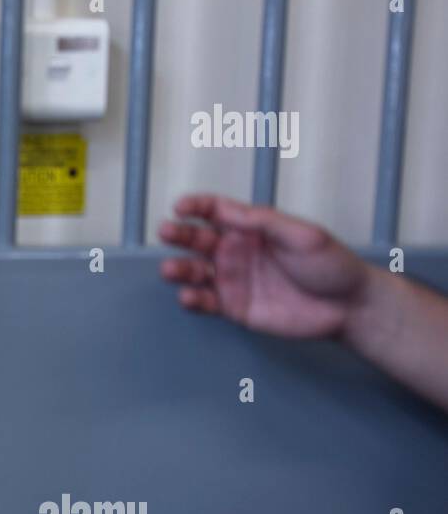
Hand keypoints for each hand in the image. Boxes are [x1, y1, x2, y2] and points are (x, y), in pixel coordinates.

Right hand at [159, 193, 371, 339]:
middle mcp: (236, 251)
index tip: (180, 207)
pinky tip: (188, 296)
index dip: (195, 206)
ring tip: (171, 269)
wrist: (348, 306)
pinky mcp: (233, 307)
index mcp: (251, 228)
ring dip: (178, 268)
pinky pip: (204, 302)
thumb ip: (263, 221)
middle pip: (196, 239)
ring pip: (194, 271)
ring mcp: (232, 280)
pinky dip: (192, 299)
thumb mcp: (301, 234)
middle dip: (178, 234)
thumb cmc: (331, 265)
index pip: (214, 210)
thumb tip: (225, 210)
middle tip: (166, 232)